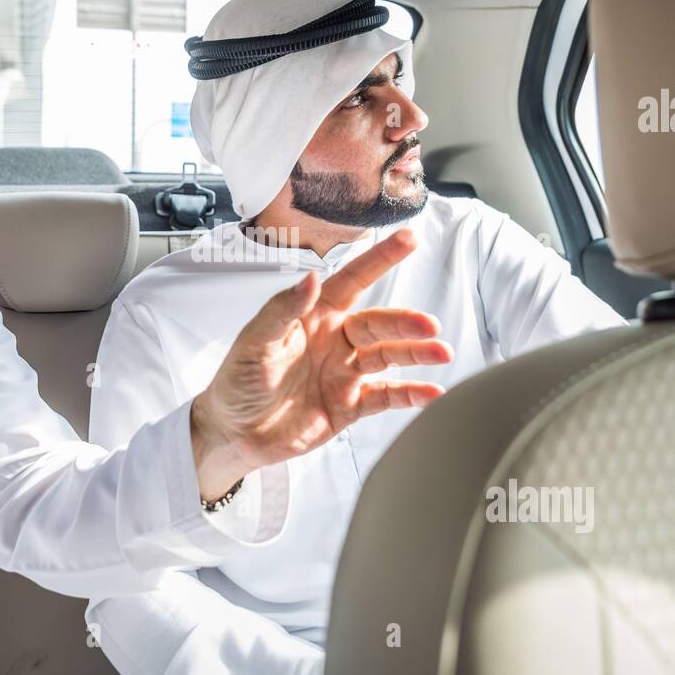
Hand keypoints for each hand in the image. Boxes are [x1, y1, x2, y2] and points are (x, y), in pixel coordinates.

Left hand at [191, 229, 451, 499]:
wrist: (233, 434)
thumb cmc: (236, 383)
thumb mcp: (253, 343)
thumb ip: (283, 311)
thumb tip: (311, 279)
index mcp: (313, 315)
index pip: (352, 280)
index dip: (379, 259)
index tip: (408, 239)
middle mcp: (334, 339)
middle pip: (378, 323)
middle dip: (405, 322)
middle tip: (428, 325)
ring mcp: (345, 372)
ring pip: (388, 356)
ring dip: (416, 353)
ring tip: (441, 352)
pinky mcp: (349, 406)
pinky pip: (386, 396)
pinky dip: (410, 394)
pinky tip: (432, 392)